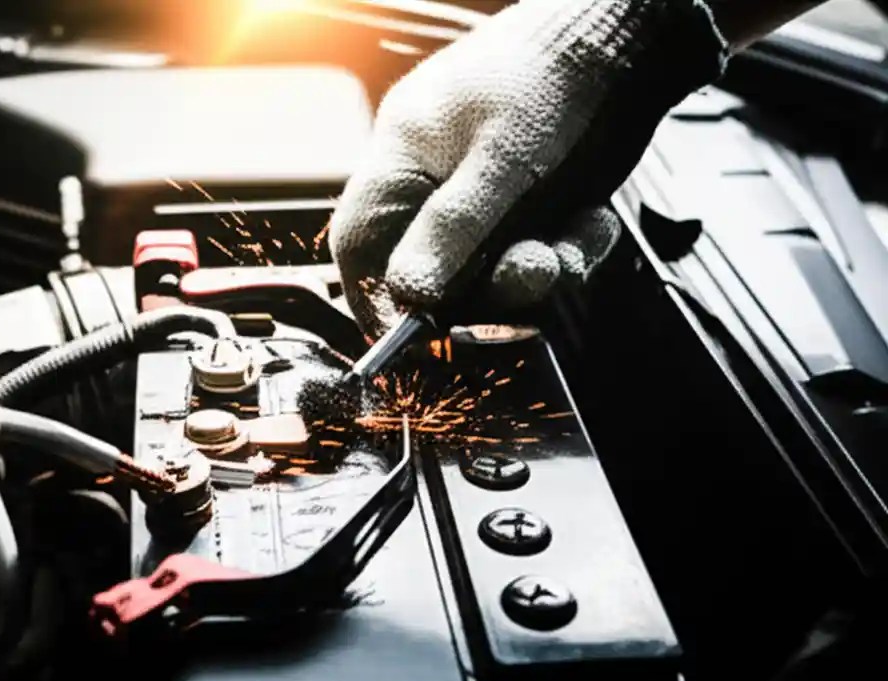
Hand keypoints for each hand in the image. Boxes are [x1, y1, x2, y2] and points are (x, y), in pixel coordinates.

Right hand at [330, 0, 728, 335]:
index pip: (361, 246)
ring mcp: (481, 200)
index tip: (418, 337)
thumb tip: (409, 295)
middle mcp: (432, 185)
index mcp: (400, 159)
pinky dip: (570, 250)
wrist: (624, 40)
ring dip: (540, 271)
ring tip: (578, 235)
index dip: (380, 299)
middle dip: (490, 288)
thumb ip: (455, 229)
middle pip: (433, 273)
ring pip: (491, 275)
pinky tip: (593, 222)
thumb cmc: (551, 77)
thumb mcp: (503, 159)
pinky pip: (533, 257)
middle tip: (537, 271)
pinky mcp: (527, 209)